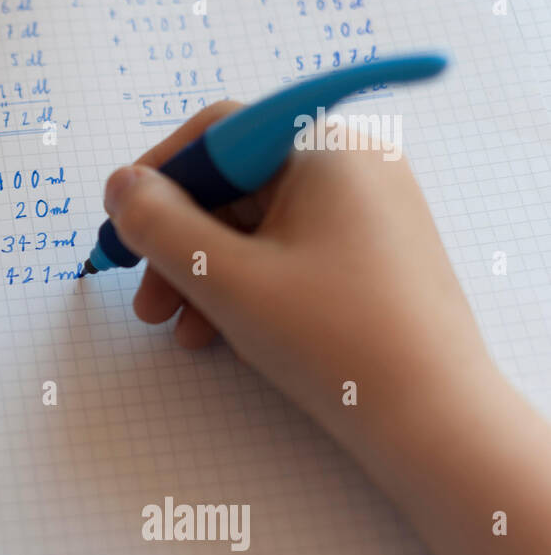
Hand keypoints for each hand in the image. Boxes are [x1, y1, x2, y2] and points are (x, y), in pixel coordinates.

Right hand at [107, 101, 550, 554]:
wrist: (434, 420)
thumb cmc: (333, 339)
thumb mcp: (226, 279)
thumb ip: (159, 225)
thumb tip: (121, 185)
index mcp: (324, 151)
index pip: (219, 133)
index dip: (158, 176)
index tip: (121, 225)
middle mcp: (352, 167)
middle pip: (235, 186)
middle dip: (178, 244)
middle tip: (143, 300)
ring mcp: (368, 213)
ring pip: (256, 228)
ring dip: (203, 274)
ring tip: (176, 330)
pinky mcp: (373, 257)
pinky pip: (289, 254)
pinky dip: (246, 287)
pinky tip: (220, 334)